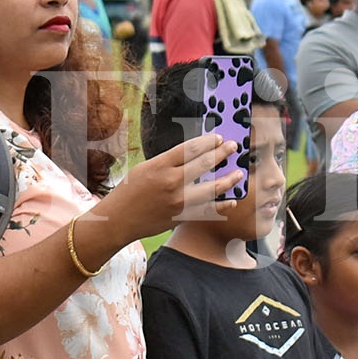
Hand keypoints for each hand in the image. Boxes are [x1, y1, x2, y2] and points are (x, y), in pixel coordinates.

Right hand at [95, 134, 242, 240]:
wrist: (118, 220)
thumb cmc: (129, 192)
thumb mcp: (145, 168)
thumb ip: (168, 162)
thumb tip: (192, 155)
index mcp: (160, 166)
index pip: (190, 148)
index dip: (207, 142)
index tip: (218, 138)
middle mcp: (171, 182)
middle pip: (204, 164)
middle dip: (222, 153)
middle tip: (233, 147)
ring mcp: (178, 201)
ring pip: (211, 189)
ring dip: (228, 180)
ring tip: (238, 173)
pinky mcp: (181, 217)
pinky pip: (207, 210)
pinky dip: (221, 205)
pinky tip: (232, 200)